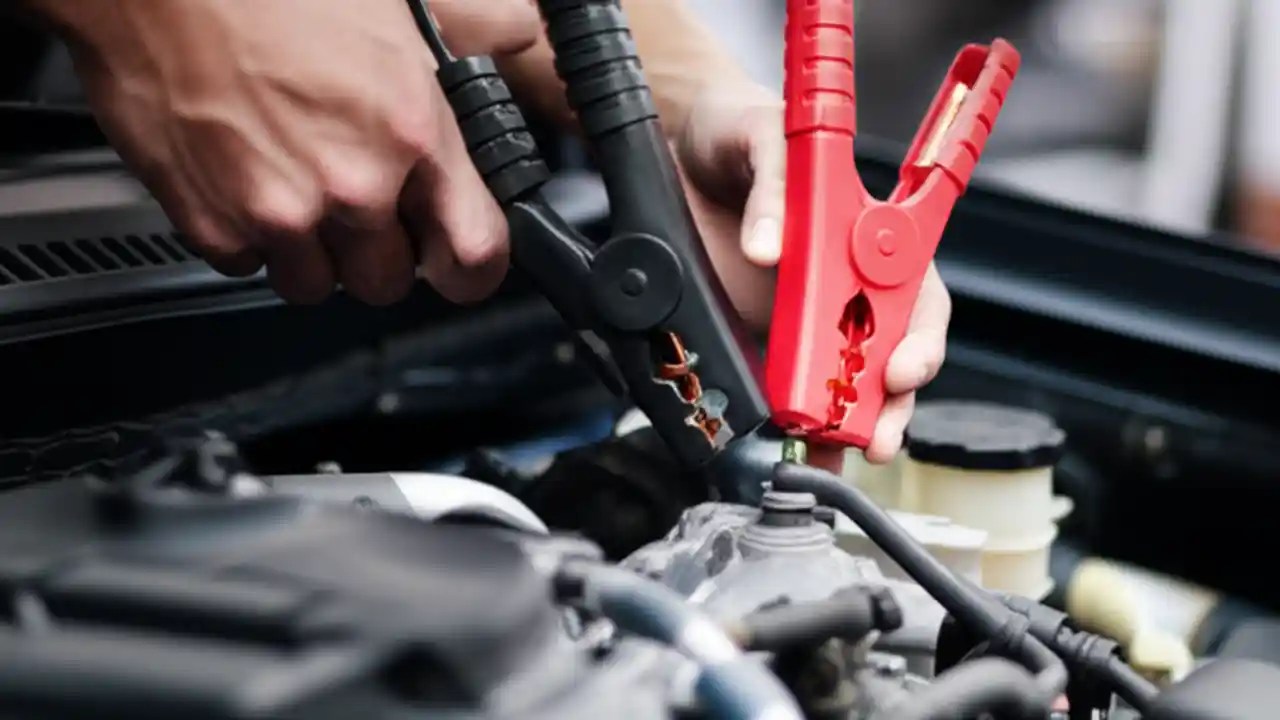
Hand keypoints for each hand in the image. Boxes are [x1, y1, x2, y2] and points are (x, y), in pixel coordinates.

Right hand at [35, 0, 540, 304]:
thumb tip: (523, 48)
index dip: (470, 269)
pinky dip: (253, 238)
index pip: (475, 257)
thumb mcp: (401, 12)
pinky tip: (250, 178)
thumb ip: (469, 48)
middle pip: (390, 282)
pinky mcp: (214, 226)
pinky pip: (253, 267)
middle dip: (381, 251)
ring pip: (319, 286)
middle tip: (361, 201)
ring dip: (315, 252)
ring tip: (298, 184)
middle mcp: (351, 184)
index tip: (459, 263)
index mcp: (411, 133)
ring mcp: (279, 213)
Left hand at [673, 81, 951, 462]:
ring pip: (842, 386)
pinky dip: (791, 429)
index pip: (916, 297)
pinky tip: (789, 455)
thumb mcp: (763, 137)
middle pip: (887, 358)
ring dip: (845, 427)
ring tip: (832, 456)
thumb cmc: (740, 129)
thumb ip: (773, 188)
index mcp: (866, 238)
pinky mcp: (758, 338)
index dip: (919, 339)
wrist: (680, 146)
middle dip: (890, 405)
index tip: (898, 368)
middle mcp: (842, 285)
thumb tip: (769, 249)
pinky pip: (782, 390)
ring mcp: (801, 317)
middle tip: (875, 437)